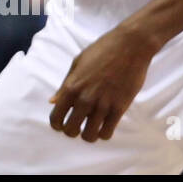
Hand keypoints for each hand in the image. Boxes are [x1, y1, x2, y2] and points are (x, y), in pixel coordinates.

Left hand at [48, 25, 156, 141]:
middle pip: (71, 131)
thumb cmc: (101, 50)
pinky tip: (104, 125)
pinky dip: (103, 133)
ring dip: (89, 134)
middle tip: (77, 125)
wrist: (129, 46)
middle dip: (72, 131)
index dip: (57, 125)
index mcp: (71, 87)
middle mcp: (84, 98)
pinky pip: (107, 132)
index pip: (56, 118)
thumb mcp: (77, 63)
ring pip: (90, 135)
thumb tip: (53, 101)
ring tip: (91, 127)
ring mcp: (102, 105)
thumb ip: (65, 86)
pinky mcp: (119, 108)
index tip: (62, 123)